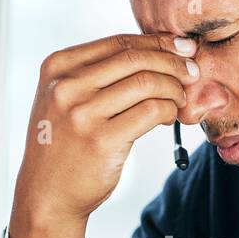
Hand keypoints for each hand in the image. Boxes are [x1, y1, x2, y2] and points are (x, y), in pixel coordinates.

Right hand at [9, 33, 200, 237]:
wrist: (46, 196)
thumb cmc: (64, 145)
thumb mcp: (65, 99)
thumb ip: (98, 75)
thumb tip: (157, 52)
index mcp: (57, 67)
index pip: (119, 42)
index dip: (158, 42)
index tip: (183, 48)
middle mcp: (66, 86)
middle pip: (135, 58)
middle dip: (173, 62)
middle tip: (192, 73)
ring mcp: (81, 114)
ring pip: (147, 83)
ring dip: (174, 89)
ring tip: (180, 100)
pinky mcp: (101, 141)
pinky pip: (150, 112)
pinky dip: (169, 111)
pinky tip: (170, 117)